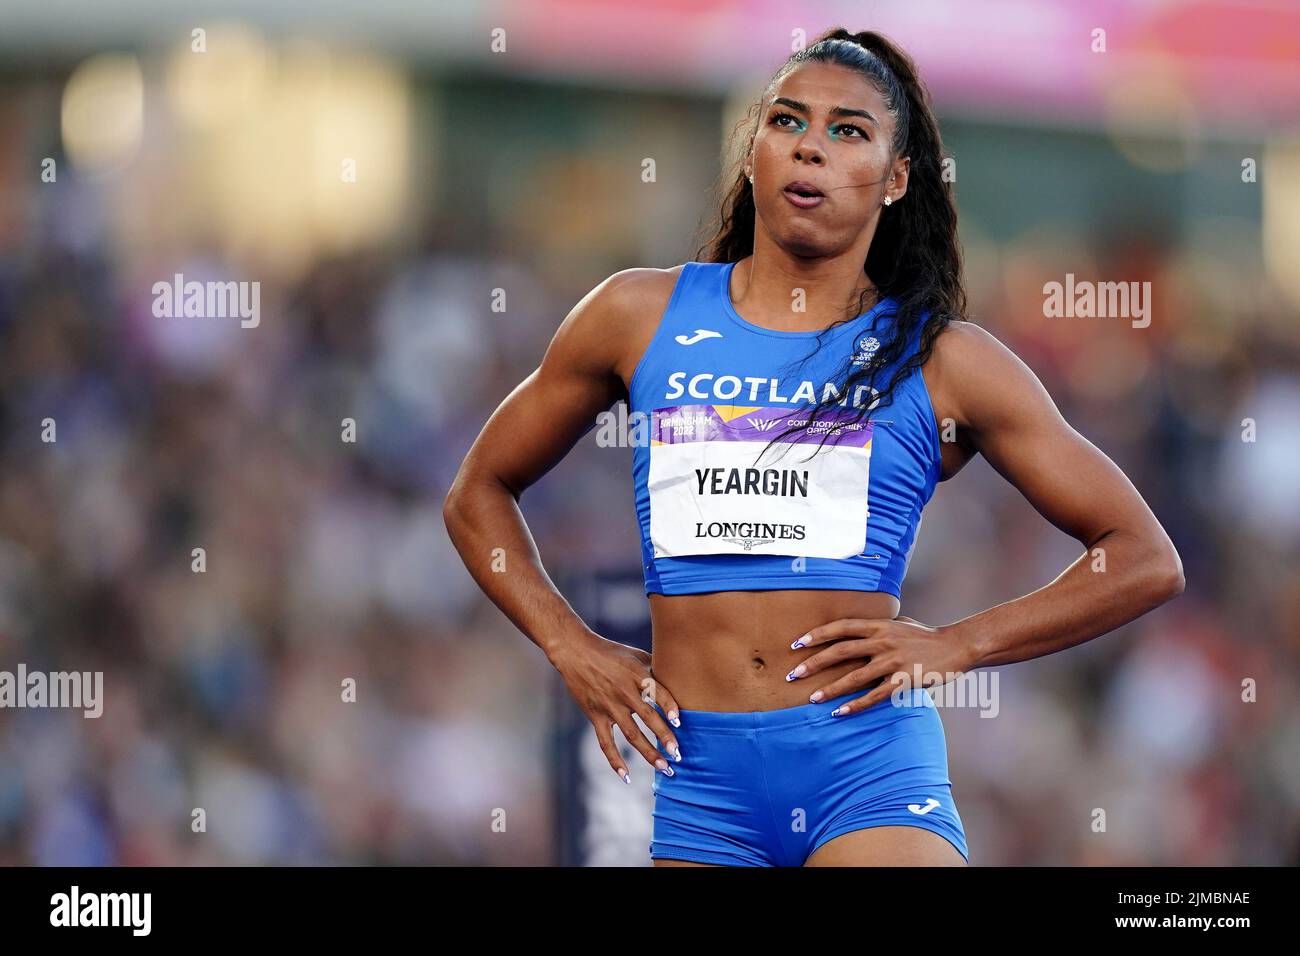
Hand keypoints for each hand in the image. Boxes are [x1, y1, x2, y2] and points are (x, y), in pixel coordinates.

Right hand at [547, 630, 682, 782]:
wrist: (575, 652)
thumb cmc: (610, 652)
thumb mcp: (635, 654)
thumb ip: (655, 669)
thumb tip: (677, 680)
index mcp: (636, 674)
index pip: (657, 692)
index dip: (669, 706)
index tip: (679, 722)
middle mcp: (624, 691)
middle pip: (648, 717)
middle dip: (665, 737)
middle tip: (679, 754)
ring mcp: (609, 706)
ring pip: (631, 734)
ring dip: (649, 752)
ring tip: (664, 767)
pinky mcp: (595, 716)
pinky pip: (606, 742)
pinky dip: (615, 760)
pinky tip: (626, 776)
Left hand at [785, 615, 971, 715]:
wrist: (957, 646)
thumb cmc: (926, 635)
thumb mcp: (900, 623)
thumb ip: (878, 625)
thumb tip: (859, 628)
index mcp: (879, 624)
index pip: (840, 627)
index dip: (817, 635)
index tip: (796, 644)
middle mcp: (882, 640)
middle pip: (840, 651)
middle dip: (814, 663)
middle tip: (793, 675)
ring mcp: (892, 660)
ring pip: (854, 676)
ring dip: (830, 688)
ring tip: (812, 698)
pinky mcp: (903, 680)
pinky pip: (874, 696)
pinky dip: (855, 705)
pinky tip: (839, 712)